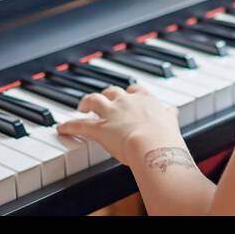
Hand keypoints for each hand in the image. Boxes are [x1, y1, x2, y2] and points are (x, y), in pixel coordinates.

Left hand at [56, 84, 184, 166]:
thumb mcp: (171, 121)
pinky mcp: (98, 128)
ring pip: (93, 100)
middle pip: (113, 91)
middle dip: (107, 94)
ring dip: (86, 102)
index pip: (136, 89)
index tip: (129, 94)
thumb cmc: (164, 137)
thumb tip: (173, 111)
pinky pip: (79, 125)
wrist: (153, 144)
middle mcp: (126, 101)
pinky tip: (61, 128)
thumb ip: (169, 115)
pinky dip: (69, 126)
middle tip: (103, 99)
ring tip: (82, 106)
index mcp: (145, 99)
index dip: (130, 92)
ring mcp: (111, 113)